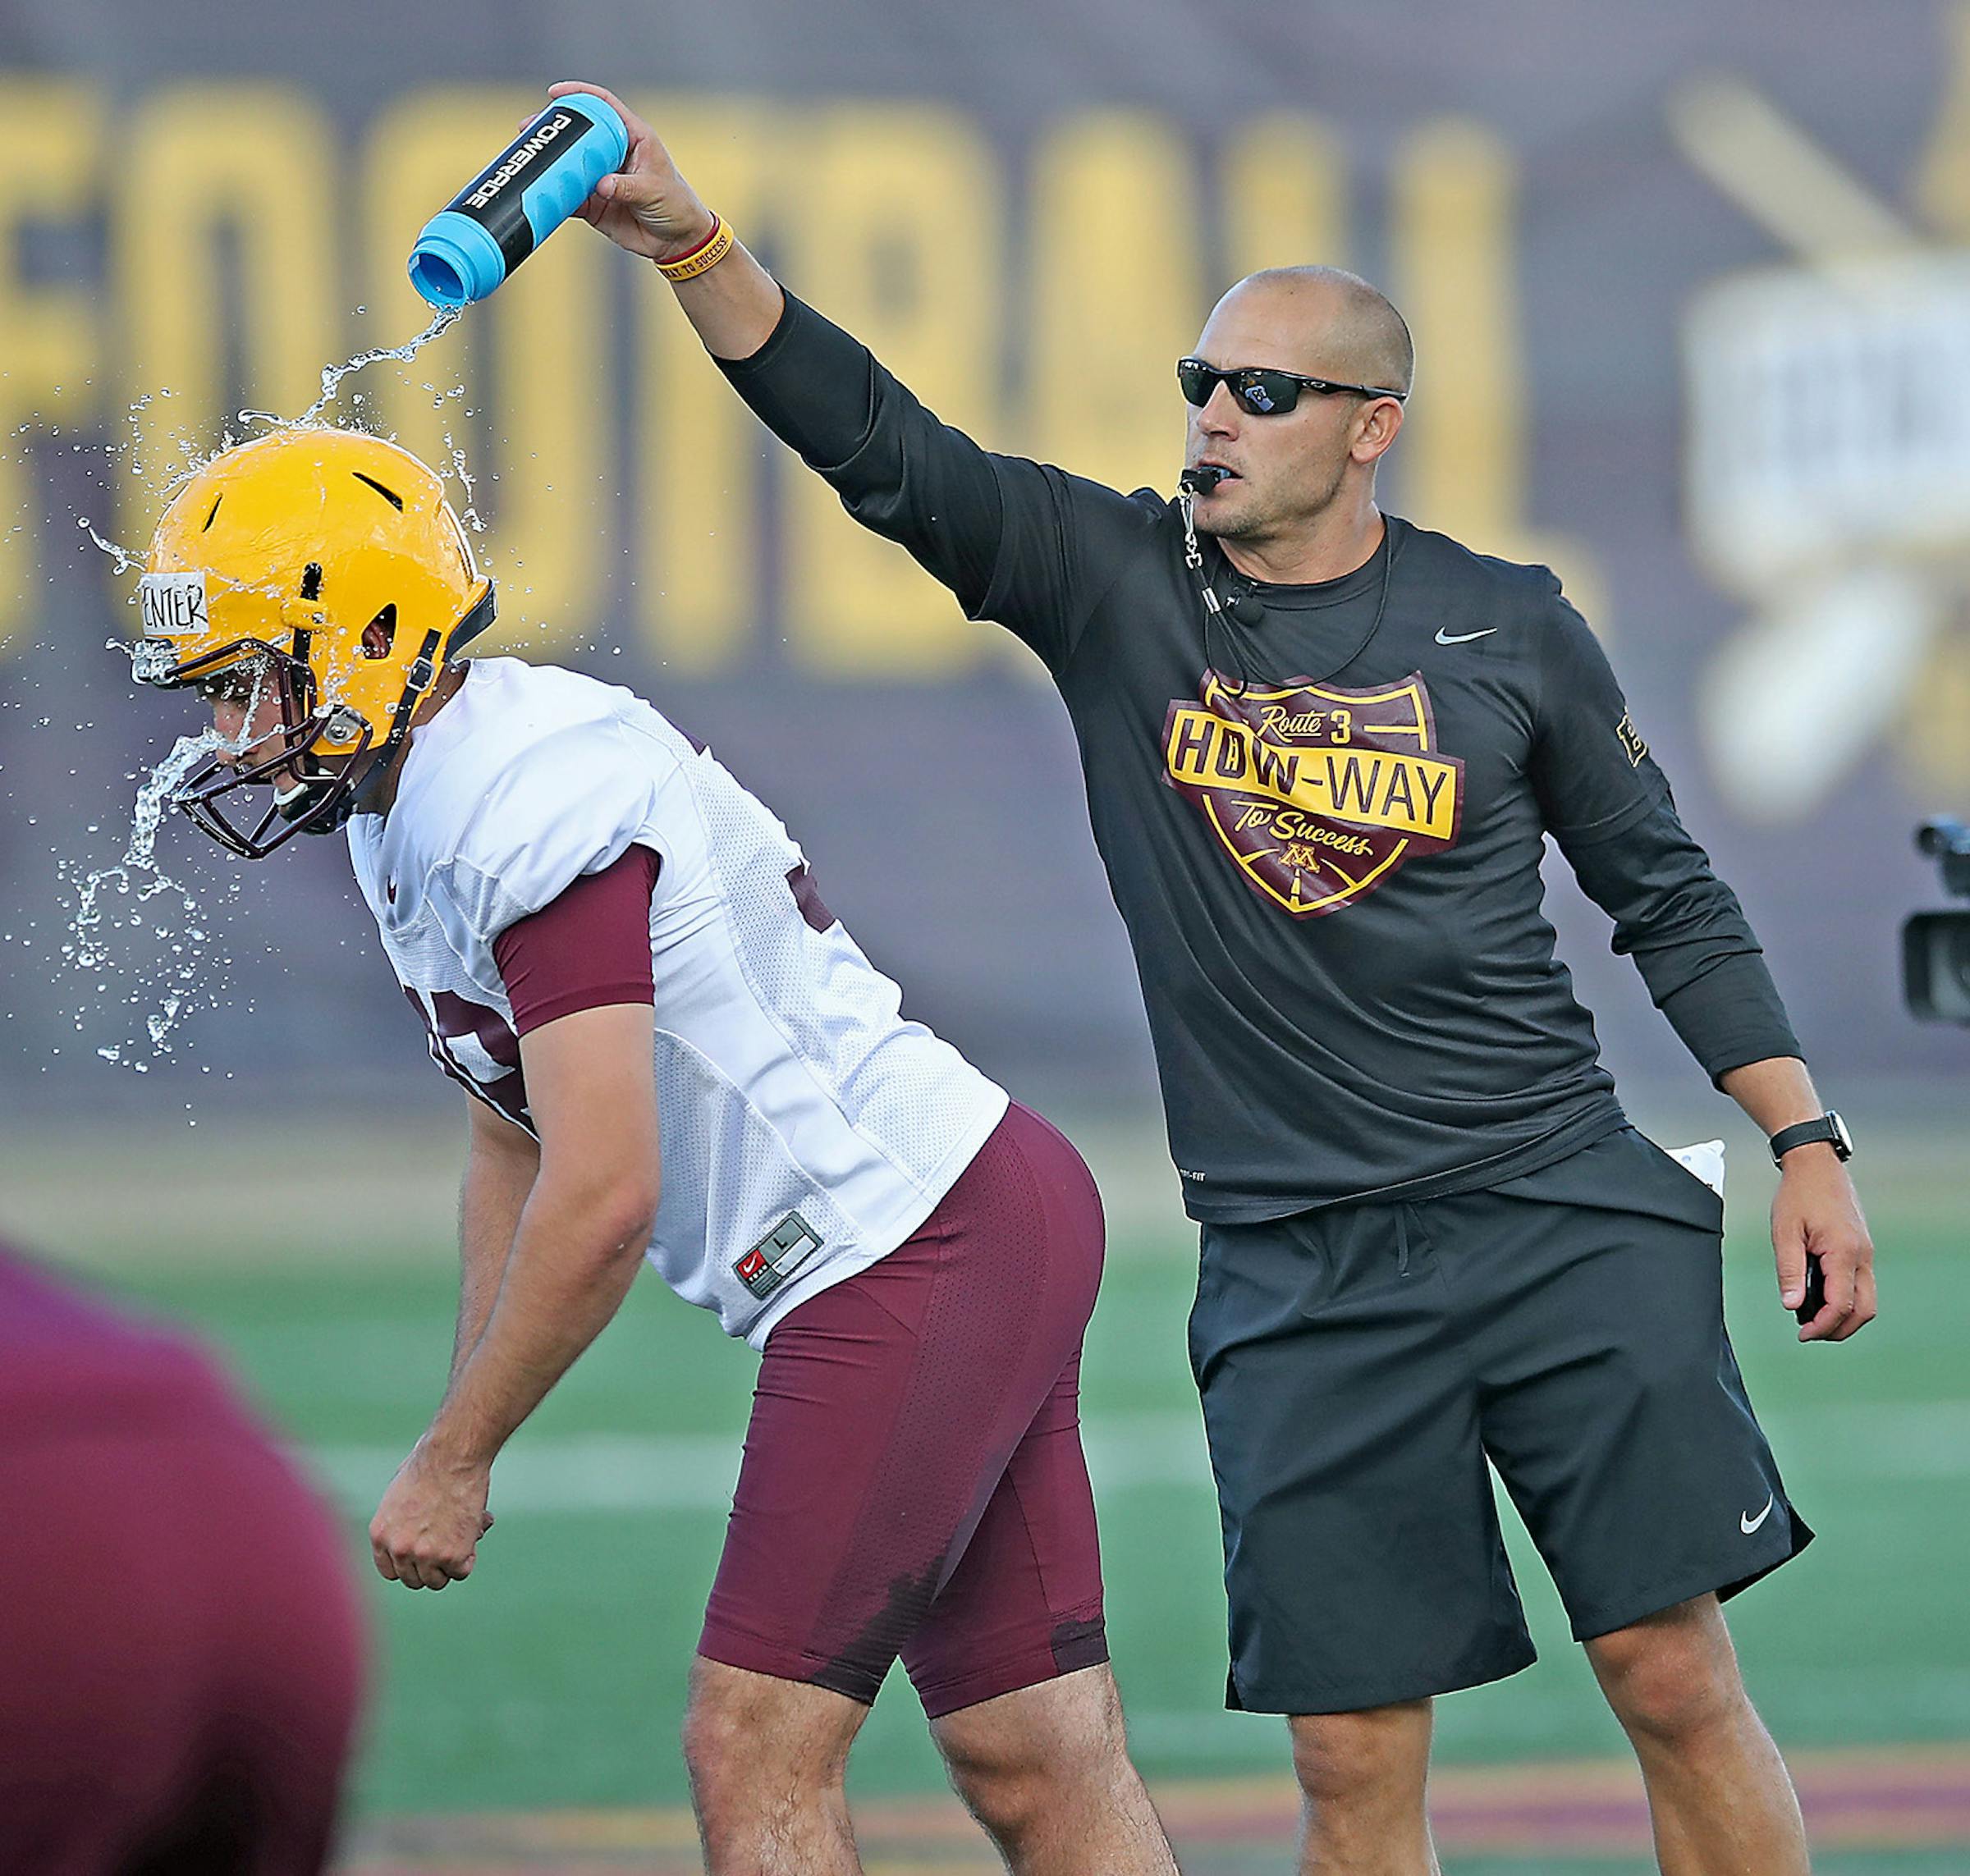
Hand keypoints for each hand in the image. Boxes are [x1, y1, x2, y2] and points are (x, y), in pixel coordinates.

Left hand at [370, 1441, 494, 1589]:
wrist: (453, 1456)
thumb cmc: (431, 1464)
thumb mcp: (399, 1494)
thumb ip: (401, 1521)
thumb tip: (417, 1534)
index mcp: (381, 1534)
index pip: (390, 1571)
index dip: (409, 1565)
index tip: (423, 1557)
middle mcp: (398, 1548)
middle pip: (414, 1580)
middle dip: (430, 1567)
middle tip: (446, 1548)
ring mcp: (425, 1555)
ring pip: (437, 1580)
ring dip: (450, 1565)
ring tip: (461, 1538)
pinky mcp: (452, 1556)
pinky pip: (460, 1572)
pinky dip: (468, 1558)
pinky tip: (471, 1534)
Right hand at [541, 82, 715, 261]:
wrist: (678, 242)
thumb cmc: (676, 205)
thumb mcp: (654, 191)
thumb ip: (627, 187)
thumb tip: (600, 185)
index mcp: (632, 137)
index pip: (604, 105)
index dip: (579, 94)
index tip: (554, 93)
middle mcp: (614, 153)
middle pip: (578, 132)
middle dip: (552, 129)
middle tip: (527, 129)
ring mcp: (602, 178)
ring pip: (570, 164)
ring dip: (549, 162)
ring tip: (526, 158)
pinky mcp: (595, 204)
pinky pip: (570, 197)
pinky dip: (556, 196)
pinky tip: (541, 192)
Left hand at [1772, 1146, 1875, 1342]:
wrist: (1816, 1166)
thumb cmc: (1798, 1194)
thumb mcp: (1785, 1232)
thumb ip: (1788, 1271)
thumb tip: (1791, 1305)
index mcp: (1844, 1252)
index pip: (1841, 1304)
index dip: (1823, 1326)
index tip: (1803, 1333)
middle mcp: (1862, 1255)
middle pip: (1864, 1310)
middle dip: (1840, 1329)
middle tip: (1810, 1333)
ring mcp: (1865, 1252)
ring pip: (1867, 1299)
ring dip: (1845, 1316)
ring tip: (1813, 1319)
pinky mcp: (1862, 1249)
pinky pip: (1861, 1284)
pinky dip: (1846, 1299)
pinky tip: (1821, 1298)